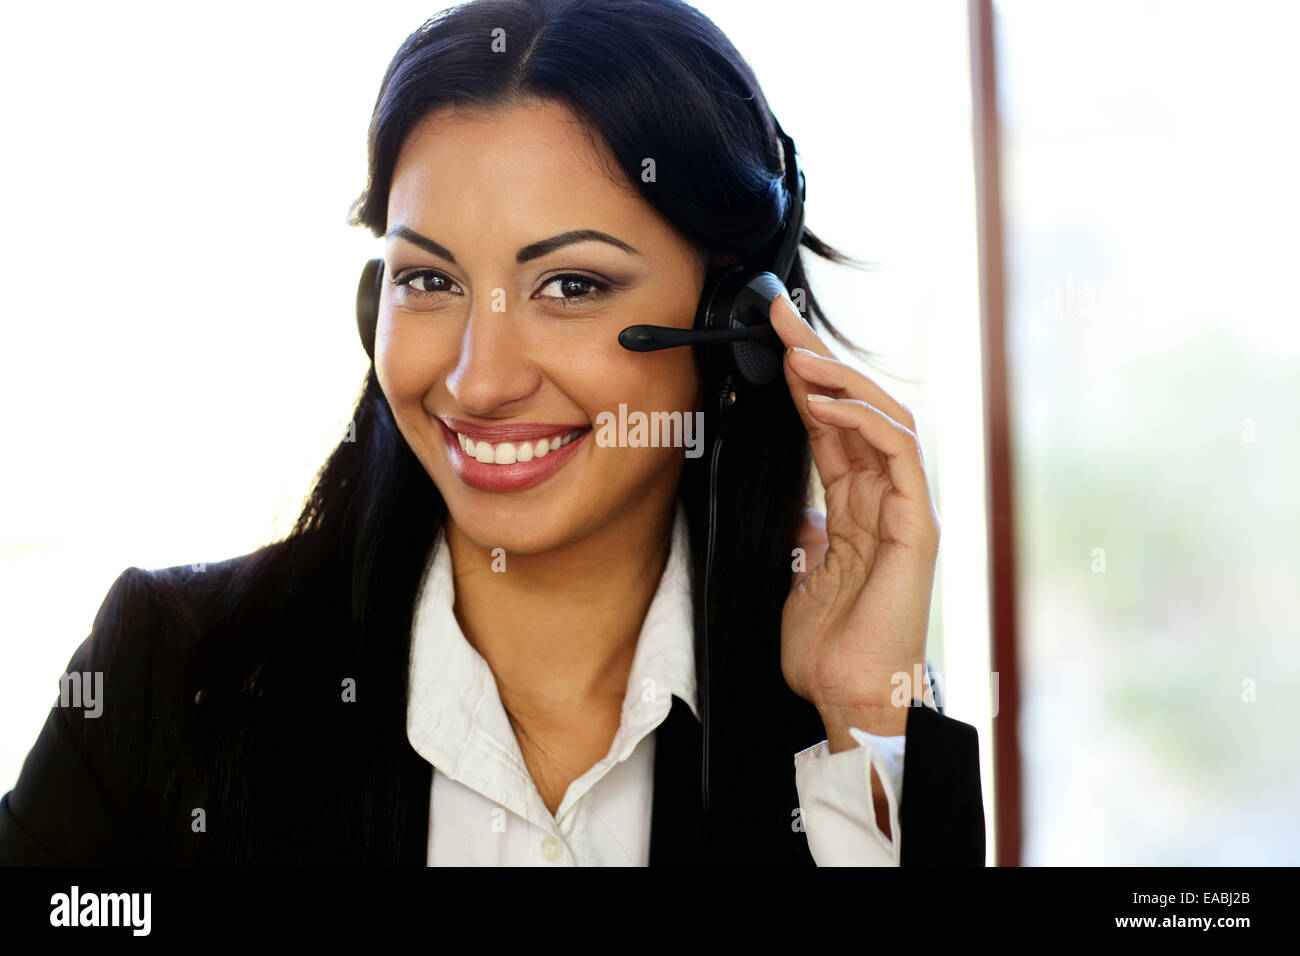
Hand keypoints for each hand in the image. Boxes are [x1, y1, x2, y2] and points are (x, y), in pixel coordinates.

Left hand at [770, 291, 939, 743]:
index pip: (831, 428)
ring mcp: (903, 509)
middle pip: (856, 410)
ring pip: (883, 419)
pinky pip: (898, 455)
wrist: (849, 697)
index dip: (805, 383)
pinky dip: (861, 422)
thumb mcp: (799, 577)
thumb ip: (803, 536)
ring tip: (798, 355)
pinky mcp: (916, 525)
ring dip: (840, 380)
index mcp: (855, 508)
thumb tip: (795, 509)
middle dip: (820, 360)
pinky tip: (824, 405)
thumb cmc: (827, 649)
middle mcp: (883, 500)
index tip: (774, 343)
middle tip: (781, 319)